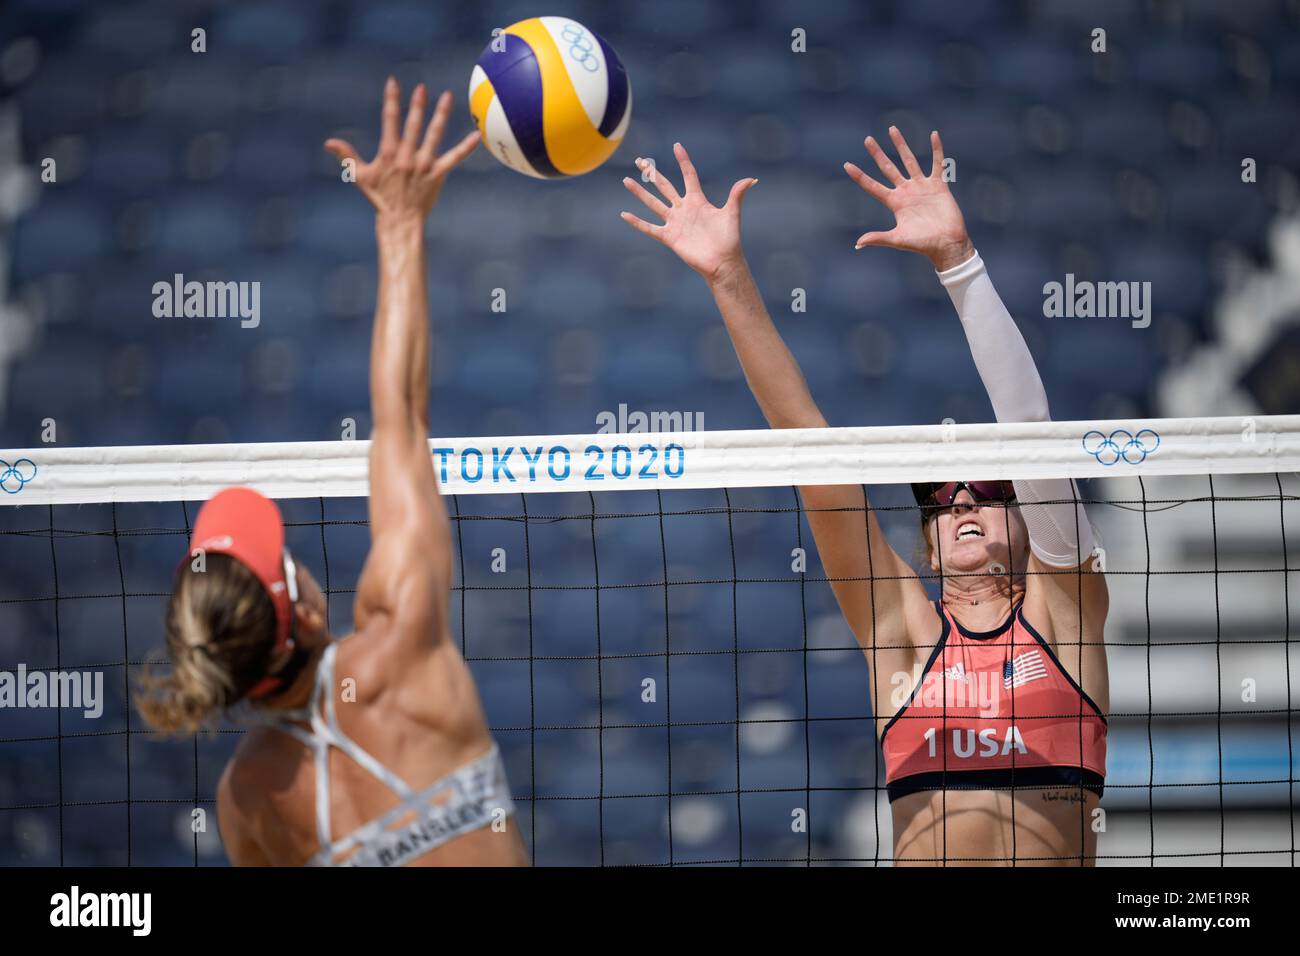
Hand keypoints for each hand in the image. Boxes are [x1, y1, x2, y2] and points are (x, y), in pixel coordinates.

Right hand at [325, 78, 479, 223]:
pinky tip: (477, 136)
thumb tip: (329, 142)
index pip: (390, 121)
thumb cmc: (380, 198)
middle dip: (417, 105)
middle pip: (413, 125)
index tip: (393, 82)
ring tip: (448, 97)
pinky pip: (454, 158)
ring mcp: (423, 165)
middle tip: (422, 88)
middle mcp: (407, 156)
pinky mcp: (437, 175)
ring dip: (441, 115)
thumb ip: (347, 156)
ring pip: (434, 135)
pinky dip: (466, 147)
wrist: (399, 220)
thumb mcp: (360, 176)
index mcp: (389, 153)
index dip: (391, 100)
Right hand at [620, 143, 757, 282]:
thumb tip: (752, 179)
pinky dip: (637, 222)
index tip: (677, 146)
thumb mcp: (732, 213)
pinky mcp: (669, 237)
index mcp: (698, 200)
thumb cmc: (729, 239)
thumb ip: (737, 194)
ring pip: (653, 203)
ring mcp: (675, 222)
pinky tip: (624, 215)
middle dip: (652, 173)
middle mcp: (683, 209)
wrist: (722, 262)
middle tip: (640, 160)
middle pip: (664, 186)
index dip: (683, 161)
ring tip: (627, 180)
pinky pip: (650, 228)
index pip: (688, 175)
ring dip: (640, 192)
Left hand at [843, 127, 972, 271]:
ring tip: (892, 129)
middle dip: (878, 154)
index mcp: (894, 202)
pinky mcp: (938, 185)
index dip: (860, 176)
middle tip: (867, 139)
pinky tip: (933, 134)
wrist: (947, 244)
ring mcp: (922, 186)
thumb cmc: (922, 244)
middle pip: (888, 168)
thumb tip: (858, 244)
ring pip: (909, 160)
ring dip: (901, 145)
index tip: (846, 165)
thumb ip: (879, 238)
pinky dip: (937, 149)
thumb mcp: (898, 240)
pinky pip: (938, 163)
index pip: (872, 186)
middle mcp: (906, 191)